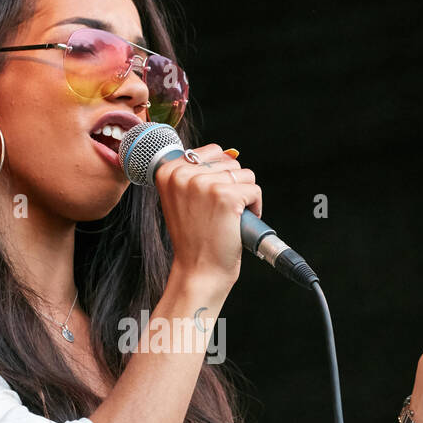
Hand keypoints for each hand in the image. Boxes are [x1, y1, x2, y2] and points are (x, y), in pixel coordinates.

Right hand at [155, 143, 259, 296]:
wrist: (198, 271)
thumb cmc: (194, 239)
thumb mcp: (182, 199)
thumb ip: (196, 173)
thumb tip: (230, 153)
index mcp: (168, 171)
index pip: (211, 151)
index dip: (218, 176)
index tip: (209, 200)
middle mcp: (183, 174)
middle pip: (229, 162)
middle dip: (232, 186)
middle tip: (218, 213)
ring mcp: (204, 184)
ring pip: (244, 174)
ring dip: (244, 196)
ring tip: (228, 218)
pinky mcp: (226, 196)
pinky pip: (254, 190)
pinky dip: (254, 208)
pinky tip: (238, 223)